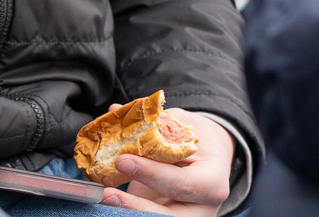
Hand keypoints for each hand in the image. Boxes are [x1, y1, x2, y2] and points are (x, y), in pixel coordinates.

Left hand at [97, 111, 233, 216]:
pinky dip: (128, 211)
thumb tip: (115, 111)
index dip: (152, 174)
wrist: (209, 156)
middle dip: (137, 205)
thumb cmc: (195, 138)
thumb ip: (152, 124)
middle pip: (170, 216)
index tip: (123, 161)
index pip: (181, 183)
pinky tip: (111, 202)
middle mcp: (202, 207)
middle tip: (108, 193)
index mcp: (212, 182)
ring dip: (129, 212)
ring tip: (106, 198)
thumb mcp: (181, 126)